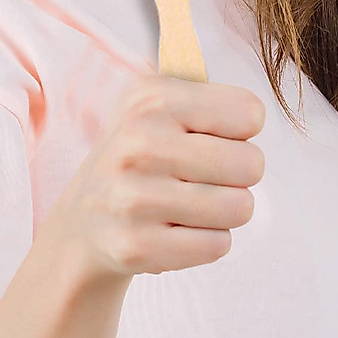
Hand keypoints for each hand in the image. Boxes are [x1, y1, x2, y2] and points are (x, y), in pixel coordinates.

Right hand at [40, 73, 265, 280]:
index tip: (213, 137)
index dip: (241, 130)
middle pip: (251, 164)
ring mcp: (133, 197)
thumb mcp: (163, 103)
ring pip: (239, 207)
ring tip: (194, 203)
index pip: (249, 113)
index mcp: (151, 99)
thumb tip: (248, 112)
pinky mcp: (136, 246)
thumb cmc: (145, 155)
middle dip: (240, 174)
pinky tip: (178, 229)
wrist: (86, 219)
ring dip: (226, 210)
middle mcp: (138, 143)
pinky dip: (208, 240)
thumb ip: (209, 91)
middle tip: (209, 176)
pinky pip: (217, 245)